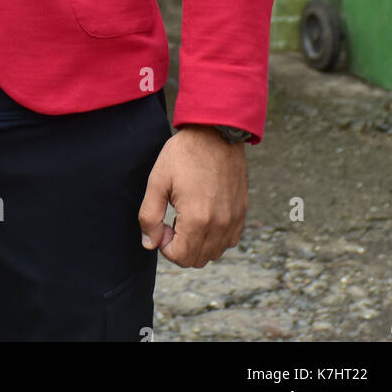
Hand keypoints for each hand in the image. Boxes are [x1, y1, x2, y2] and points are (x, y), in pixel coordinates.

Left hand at [138, 124, 247, 267]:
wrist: (216, 131)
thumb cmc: (184, 153)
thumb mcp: (157, 180)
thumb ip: (149, 216)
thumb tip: (149, 243)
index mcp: (197, 219)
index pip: (180, 257)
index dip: (165, 246)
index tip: (163, 224)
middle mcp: (220, 225)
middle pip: (197, 260)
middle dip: (180, 247)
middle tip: (173, 220)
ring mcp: (234, 220)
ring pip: (214, 253)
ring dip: (197, 243)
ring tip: (188, 215)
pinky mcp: (242, 212)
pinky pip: (229, 240)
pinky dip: (215, 237)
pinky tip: (205, 215)